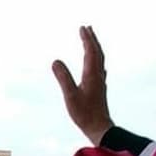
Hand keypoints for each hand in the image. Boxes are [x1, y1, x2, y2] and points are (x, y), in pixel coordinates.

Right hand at [52, 25, 111, 144]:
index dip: (86, 39)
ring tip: (90, 40)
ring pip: (100, 59)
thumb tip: (55, 61)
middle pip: (97, 53)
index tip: (82, 28)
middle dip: (92, 39)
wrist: (100, 127)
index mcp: (92, 74)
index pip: (90, 51)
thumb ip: (63, 78)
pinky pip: (99, 67)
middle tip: (87, 28)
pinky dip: (96, 59)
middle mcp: (98, 75)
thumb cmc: (84, 114)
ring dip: (95, 47)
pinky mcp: (99, 88)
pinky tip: (94, 62)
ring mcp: (100, 81)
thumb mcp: (70, 95)